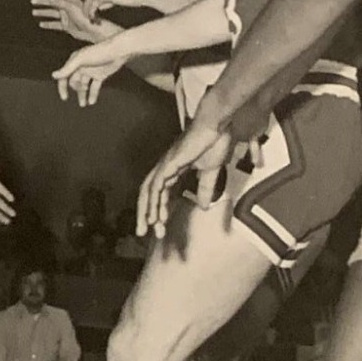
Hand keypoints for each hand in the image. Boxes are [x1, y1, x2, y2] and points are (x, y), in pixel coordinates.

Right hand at [30, 0, 111, 43]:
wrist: (94, 31)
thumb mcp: (72, 8)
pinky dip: (48, 24)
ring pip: (52, 13)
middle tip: (32, 1)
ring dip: (43, 12)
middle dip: (42, 1)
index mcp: (69, 1)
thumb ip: (60, 3)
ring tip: (34, 12)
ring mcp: (67, 17)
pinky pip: (55, 25)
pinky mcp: (67, 26)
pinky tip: (41, 24)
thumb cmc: (86, 18)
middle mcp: (67, 7)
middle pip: (52, 3)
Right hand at [52, 36, 132, 106]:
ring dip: (83, 95)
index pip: (65, 76)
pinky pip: (94, 87)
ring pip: (84, 86)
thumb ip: (67, 68)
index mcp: (74, 62)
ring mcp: (91, 72)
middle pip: (75, 82)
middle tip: (80, 100)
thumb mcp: (81, 59)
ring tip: (83, 105)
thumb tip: (54, 75)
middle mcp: (81, 67)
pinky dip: (93, 94)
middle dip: (76, 91)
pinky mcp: (100, 75)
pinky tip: (92, 102)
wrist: (118, 51)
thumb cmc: (99, 52)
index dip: (63, 87)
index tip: (64, 97)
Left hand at [136, 118, 236, 238]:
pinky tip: (155, 215)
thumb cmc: (214, 143)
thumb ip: (205, 188)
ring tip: (147, 229)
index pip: (161, 193)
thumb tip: (204, 206)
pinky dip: (154, 202)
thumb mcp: (210, 172)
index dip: (159, 210)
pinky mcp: (169, 163)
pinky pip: (156, 186)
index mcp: (174, 169)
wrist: (217, 127)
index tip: (160, 227)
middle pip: (149, 195)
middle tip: (144, 233)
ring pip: (149, 192)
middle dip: (146, 214)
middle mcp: (165, 168)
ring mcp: (165, 165)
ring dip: (147, 212)